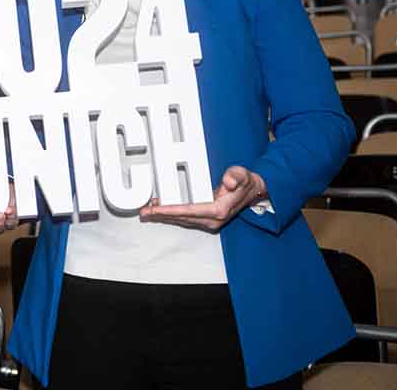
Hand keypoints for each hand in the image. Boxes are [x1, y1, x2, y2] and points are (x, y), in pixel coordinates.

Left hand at [139, 166, 266, 230]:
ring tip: (146, 211)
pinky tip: (160, 211)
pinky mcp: (205, 219)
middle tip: (142, 211)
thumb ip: (235, 177)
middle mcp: (212, 219)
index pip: (188, 211)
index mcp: (218, 210)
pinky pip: (184, 218)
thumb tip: (228, 182)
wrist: (254, 191)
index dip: (170, 210)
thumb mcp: (243, 175)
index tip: (154, 209)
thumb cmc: (245, 182)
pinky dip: (171, 215)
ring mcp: (209, 221)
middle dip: (160, 215)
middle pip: (180, 218)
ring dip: (163, 216)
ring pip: (180, 220)